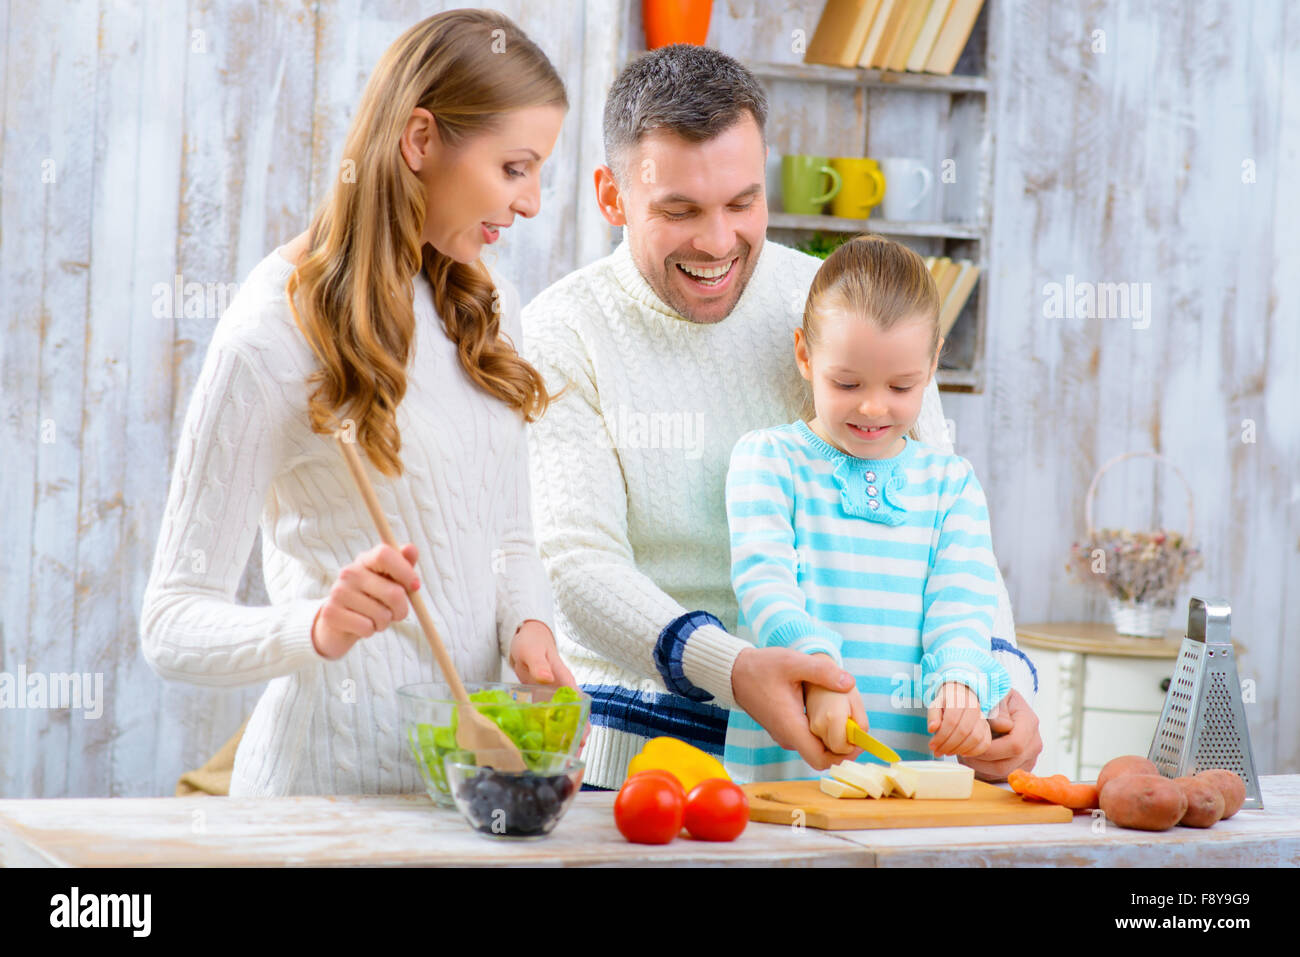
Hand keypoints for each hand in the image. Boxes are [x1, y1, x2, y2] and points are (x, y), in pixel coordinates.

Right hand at [311, 543, 419, 659]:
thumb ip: (403, 566)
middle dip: (402, 609)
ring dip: (384, 623)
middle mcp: (349, 572)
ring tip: (373, 619)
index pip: (385, 554)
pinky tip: (361, 626)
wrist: (339, 624)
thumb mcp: (389, 582)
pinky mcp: (330, 613)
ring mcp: (338, 592)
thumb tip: (411, 549)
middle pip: (393, 592)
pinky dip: (370, 631)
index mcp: (365, 560)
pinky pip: (367, 628)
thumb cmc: (371, 600)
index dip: (405, 571)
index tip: (416, 587)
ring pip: (382, 614)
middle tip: (396, 613)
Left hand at [507, 620, 587, 749]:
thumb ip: (538, 664)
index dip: (582, 719)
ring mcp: (552, 695)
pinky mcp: (542, 699)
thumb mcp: (532, 651)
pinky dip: (548, 729)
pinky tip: (545, 743)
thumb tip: (545, 677)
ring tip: (563, 756)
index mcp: (563, 679)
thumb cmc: (531, 642)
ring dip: (564, 735)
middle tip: (574, 754)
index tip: (584, 736)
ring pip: (563, 718)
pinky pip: (548, 716)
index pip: (578, 701)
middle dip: (577, 733)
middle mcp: (561, 690)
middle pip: (575, 714)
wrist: (526, 639)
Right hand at [731, 647, 859, 770]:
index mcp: (790, 727)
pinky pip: (807, 737)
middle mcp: (787, 736)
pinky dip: (822, 731)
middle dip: (843, 745)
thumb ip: (822, 671)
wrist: (734, 672)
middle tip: (857, 726)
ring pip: (815, 746)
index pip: (821, 759)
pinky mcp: (783, 728)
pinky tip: (829, 711)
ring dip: (833, 737)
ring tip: (846, 716)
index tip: (858, 740)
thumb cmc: (761, 667)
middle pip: (821, 755)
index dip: (843, 756)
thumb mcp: (793, 662)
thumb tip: (850, 683)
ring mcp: (784, 734)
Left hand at [926, 681, 990, 756]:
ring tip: (947, 752)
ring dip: (959, 750)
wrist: (961, 698)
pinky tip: (961, 753)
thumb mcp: (935, 706)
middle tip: (938, 752)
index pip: (951, 721)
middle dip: (948, 745)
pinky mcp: (987, 728)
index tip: (932, 745)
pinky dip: (973, 752)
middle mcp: (974, 708)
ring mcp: (983, 718)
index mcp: (959, 700)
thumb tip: (931, 728)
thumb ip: (932, 716)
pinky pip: (985, 743)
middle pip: (963, 731)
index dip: (941, 736)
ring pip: (975, 738)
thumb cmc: (946, 704)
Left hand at [957, 689, 1042, 781]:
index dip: (990, 749)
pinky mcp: (1021, 767)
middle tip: (963, 751)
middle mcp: (1034, 742)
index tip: (970, 744)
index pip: (1014, 745)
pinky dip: (984, 770)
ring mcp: (1029, 757)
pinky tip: (975, 757)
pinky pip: (1001, 776)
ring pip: (1002, 773)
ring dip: (980, 766)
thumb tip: (1004, 725)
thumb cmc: (995, 698)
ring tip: (966, 753)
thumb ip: (997, 707)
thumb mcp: (994, 694)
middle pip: (1007, 764)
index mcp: (1029, 722)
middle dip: (981, 760)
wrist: (1000, 704)